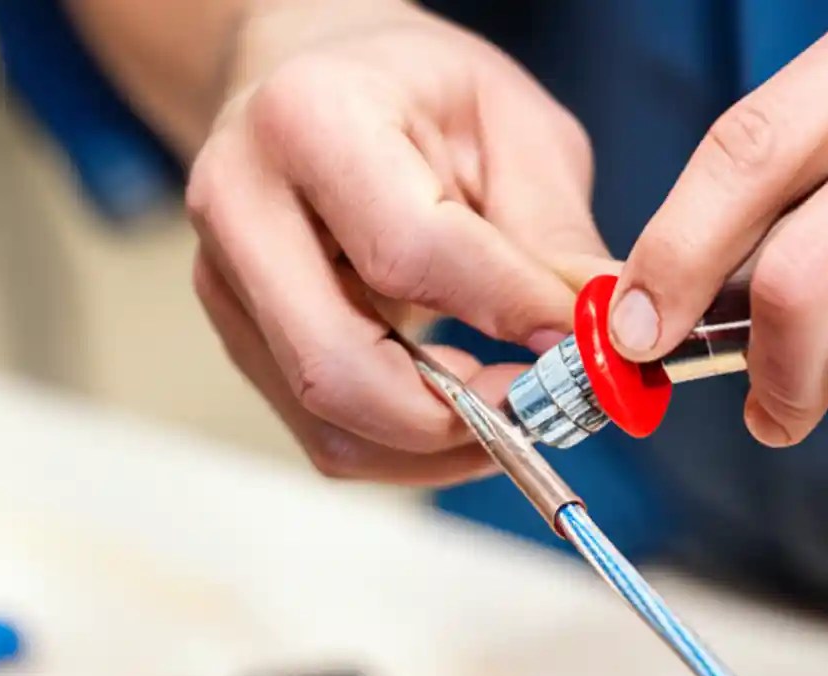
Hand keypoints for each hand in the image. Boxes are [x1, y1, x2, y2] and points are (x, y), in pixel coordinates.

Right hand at [187, 1, 613, 481]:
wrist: (315, 76)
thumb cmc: (419, 90)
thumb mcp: (514, 125)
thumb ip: (553, 236)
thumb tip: (603, 341)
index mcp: (312, 119)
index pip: (411, 251)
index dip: (508, 310)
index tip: (581, 339)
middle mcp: (242, 203)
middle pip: (339, 366)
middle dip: (459, 413)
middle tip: (540, 403)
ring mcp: (224, 278)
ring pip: (326, 420)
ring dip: (436, 446)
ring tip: (509, 407)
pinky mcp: (236, 332)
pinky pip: (321, 431)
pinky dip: (405, 447)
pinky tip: (460, 407)